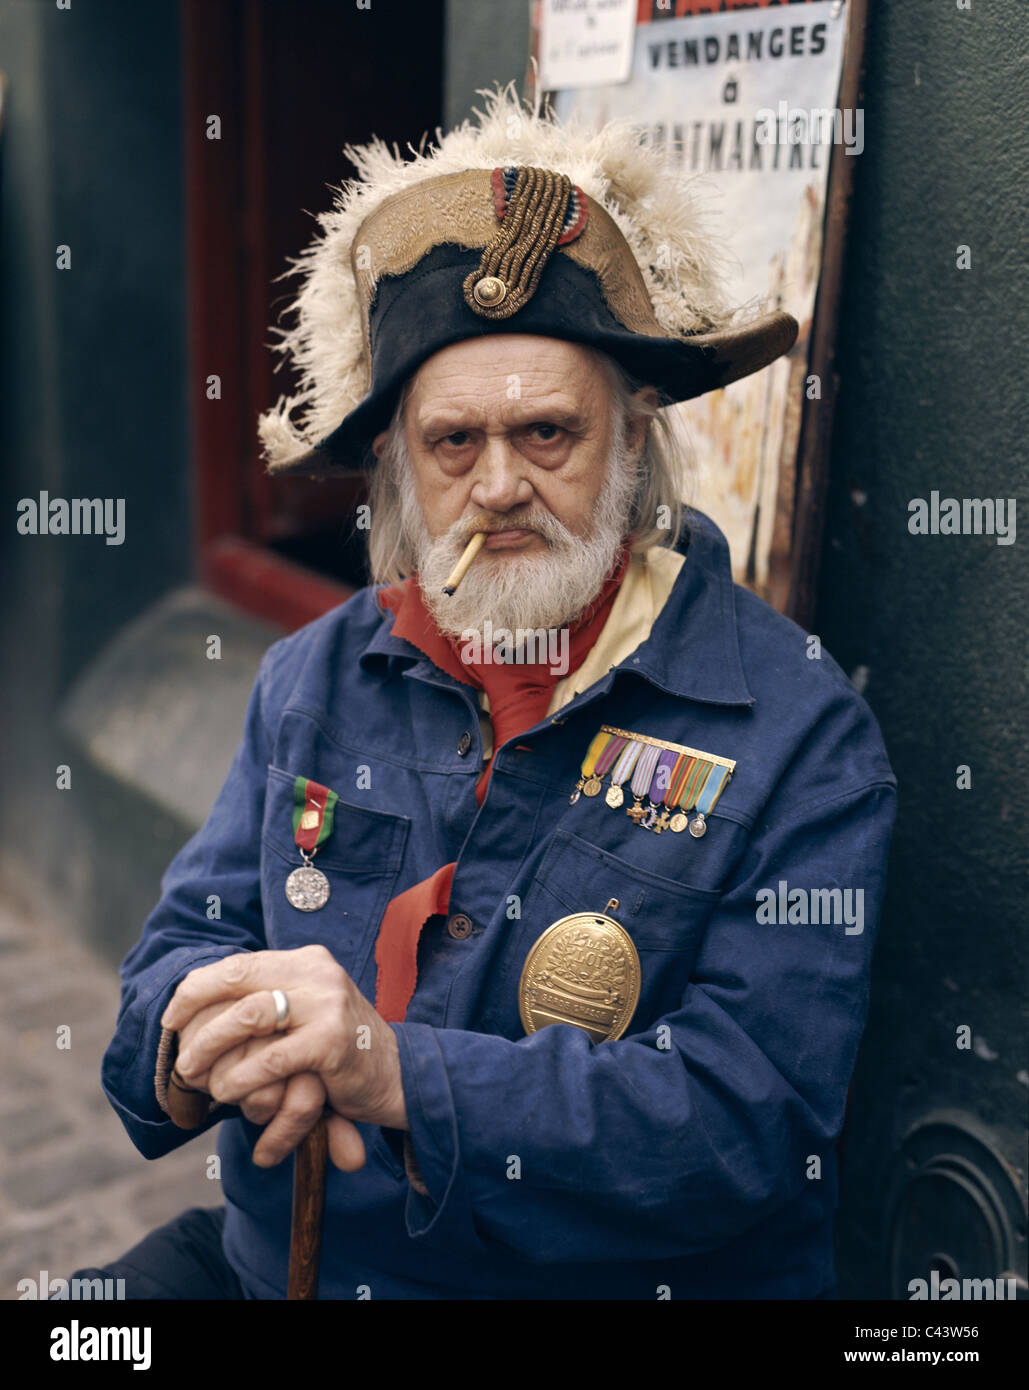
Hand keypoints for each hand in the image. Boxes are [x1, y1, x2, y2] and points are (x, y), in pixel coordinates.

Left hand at [162, 946, 406, 1168]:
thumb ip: (267, 1004)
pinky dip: (242, 1079)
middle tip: (177, 1056)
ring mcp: (326, 1003)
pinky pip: (271, 1059)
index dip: (196, 989)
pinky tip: (229, 1095)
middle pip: (235, 980)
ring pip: (247, 1016)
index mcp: (305, 961)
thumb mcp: (305, 1015)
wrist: (401, 1076)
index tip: (171, 1017)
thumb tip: (196, 1006)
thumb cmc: (340, 1053)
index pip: (237, 964)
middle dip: (194, 1015)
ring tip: (196, 1078)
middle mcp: (316, 972)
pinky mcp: (332, 1041)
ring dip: (210, 1049)